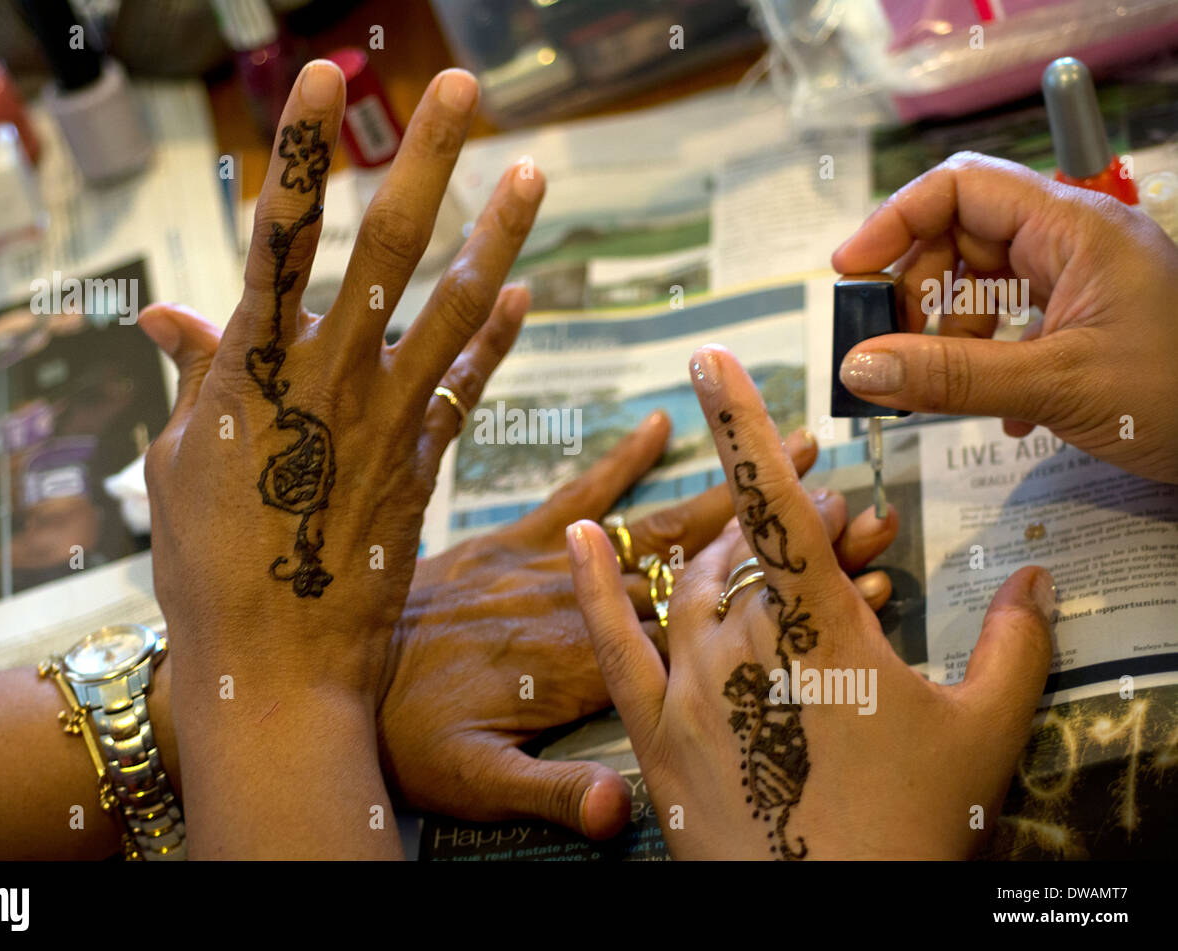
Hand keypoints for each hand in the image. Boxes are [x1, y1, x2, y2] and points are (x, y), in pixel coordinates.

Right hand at [140, 63, 543, 856]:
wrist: (271, 671)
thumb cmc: (203, 572)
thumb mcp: (176, 466)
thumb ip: (194, 381)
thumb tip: (166, 317)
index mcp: (248, 371)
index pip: (277, 235)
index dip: (298, 150)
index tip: (320, 74)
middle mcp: (326, 382)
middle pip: (385, 248)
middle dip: (424, 160)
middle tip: (460, 88)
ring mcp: (385, 424)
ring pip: (449, 309)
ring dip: (495, 235)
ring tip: (535, 172)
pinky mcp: (425, 469)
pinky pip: (467, 388)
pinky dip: (493, 338)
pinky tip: (522, 290)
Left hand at [378, 414, 898, 839]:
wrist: (323, 677)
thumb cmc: (403, 740)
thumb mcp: (474, 784)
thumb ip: (550, 792)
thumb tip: (627, 810)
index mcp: (582, 659)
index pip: (701, 622)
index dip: (777, 594)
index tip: (847, 560)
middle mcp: (576, 601)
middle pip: (695, 559)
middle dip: (771, 524)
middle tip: (847, 485)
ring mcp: (545, 564)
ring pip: (650, 519)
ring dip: (724, 485)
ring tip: (789, 440)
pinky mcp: (510, 542)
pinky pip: (573, 493)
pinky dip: (615, 460)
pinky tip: (658, 426)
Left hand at [567, 344, 1056, 858]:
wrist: (834, 919)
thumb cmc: (913, 829)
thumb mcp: (983, 734)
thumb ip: (1011, 646)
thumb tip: (1033, 580)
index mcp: (820, 625)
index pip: (776, 501)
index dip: (742, 422)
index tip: (711, 357)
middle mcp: (740, 639)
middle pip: (753, 547)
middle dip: (799, 527)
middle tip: (847, 535)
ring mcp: (687, 684)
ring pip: (694, 585)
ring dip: (728, 554)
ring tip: (768, 554)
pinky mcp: (653, 730)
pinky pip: (614, 642)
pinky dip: (595, 585)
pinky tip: (580, 538)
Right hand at [832, 151, 1177, 484]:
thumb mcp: (1057, 386)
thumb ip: (952, 377)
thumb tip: (859, 367)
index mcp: (1072, 229)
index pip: (960, 188)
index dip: (896, 221)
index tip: (851, 274)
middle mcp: (1072, 244)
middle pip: (960, 238)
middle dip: (918, 294)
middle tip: (895, 352)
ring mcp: (1078, 284)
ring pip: (980, 286)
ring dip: (947, 336)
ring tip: (943, 387)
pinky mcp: (1082, 325)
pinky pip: (1006, 324)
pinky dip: (981, 361)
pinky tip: (993, 408)